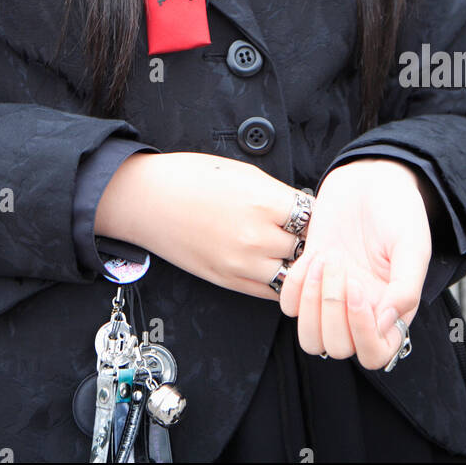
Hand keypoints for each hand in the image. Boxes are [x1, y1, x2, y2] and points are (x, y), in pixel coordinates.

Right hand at [95, 151, 304, 300]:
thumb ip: (276, 194)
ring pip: (293, 276)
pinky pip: (270, 292)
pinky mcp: (228, 281)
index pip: (314, 218)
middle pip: (308, 249)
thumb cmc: (191, 177)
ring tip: (295, 253)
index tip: (318, 214)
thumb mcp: (242, 172)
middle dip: (312, 241)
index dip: (318, 216)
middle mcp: (256, 238)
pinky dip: (279, 281)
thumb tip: (302, 209)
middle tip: (313, 236)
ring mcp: (242, 264)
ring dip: (297, 265)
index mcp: (263, 202)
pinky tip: (277, 266)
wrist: (148, 200)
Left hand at [278, 160, 431, 369]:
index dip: (363, 334)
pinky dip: (294, 286)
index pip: (375, 354)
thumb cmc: (399, 209)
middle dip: (333, 311)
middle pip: (337, 348)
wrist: (370, 177)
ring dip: (311, 304)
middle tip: (341, 267)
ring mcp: (331, 295)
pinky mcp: (308, 274)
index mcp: (390, 309)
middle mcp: (360, 309)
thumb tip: (387, 323)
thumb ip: (406, 287)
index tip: (359, 291)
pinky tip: (311, 257)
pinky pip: (289, 304)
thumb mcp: (413, 245)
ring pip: (310, 336)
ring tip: (323, 264)